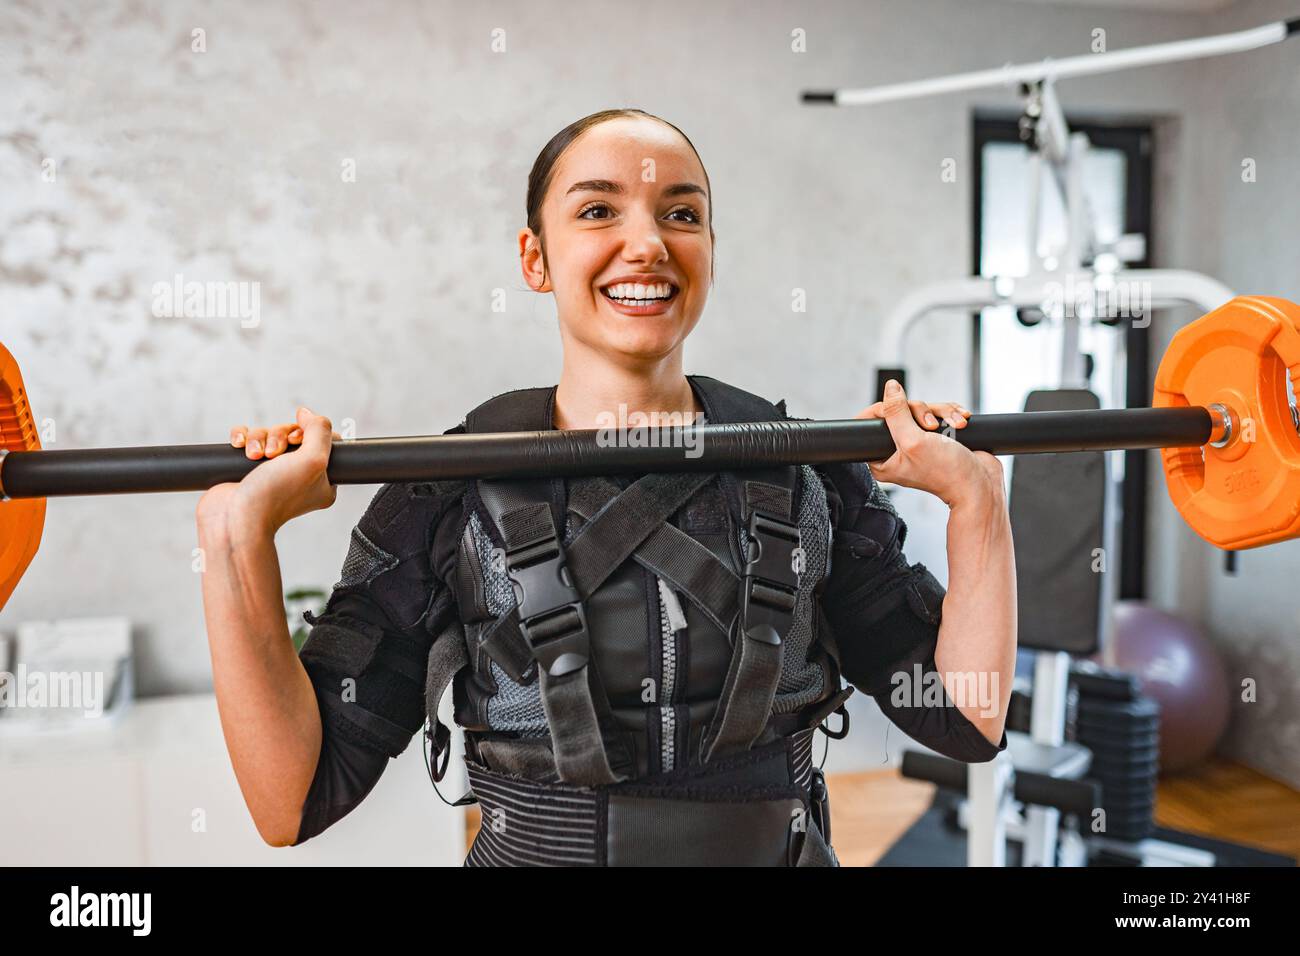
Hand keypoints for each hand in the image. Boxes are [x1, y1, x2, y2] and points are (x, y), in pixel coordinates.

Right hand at [196, 407, 339, 535]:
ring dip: (259, 438)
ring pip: (267, 435)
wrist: (235, 519)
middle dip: (279, 436)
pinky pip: (246, 439)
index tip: (297, 440)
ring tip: (254, 456)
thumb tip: (307, 414)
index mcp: (321, 480)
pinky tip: (239, 446)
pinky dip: (242, 437)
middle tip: (273, 453)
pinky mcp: (245, 470)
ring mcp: (270, 473)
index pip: (323, 441)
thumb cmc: (275, 496)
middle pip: (291, 434)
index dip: (308, 433)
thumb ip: (320, 431)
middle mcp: (297, 477)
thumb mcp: (313, 460)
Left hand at [855, 380, 1001, 507]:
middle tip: (931, 427)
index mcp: (883, 459)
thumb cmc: (946, 472)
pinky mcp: (938, 438)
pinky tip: (961, 421)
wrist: (980, 484)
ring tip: (956, 425)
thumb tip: (890, 387)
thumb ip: (896, 413)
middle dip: (921, 412)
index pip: (872, 422)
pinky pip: (939, 414)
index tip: (904, 411)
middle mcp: (898, 451)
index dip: (886, 409)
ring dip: (942, 412)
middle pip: (900, 411)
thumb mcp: (914, 440)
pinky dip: (951, 415)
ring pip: (923, 410)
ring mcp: (919, 444)